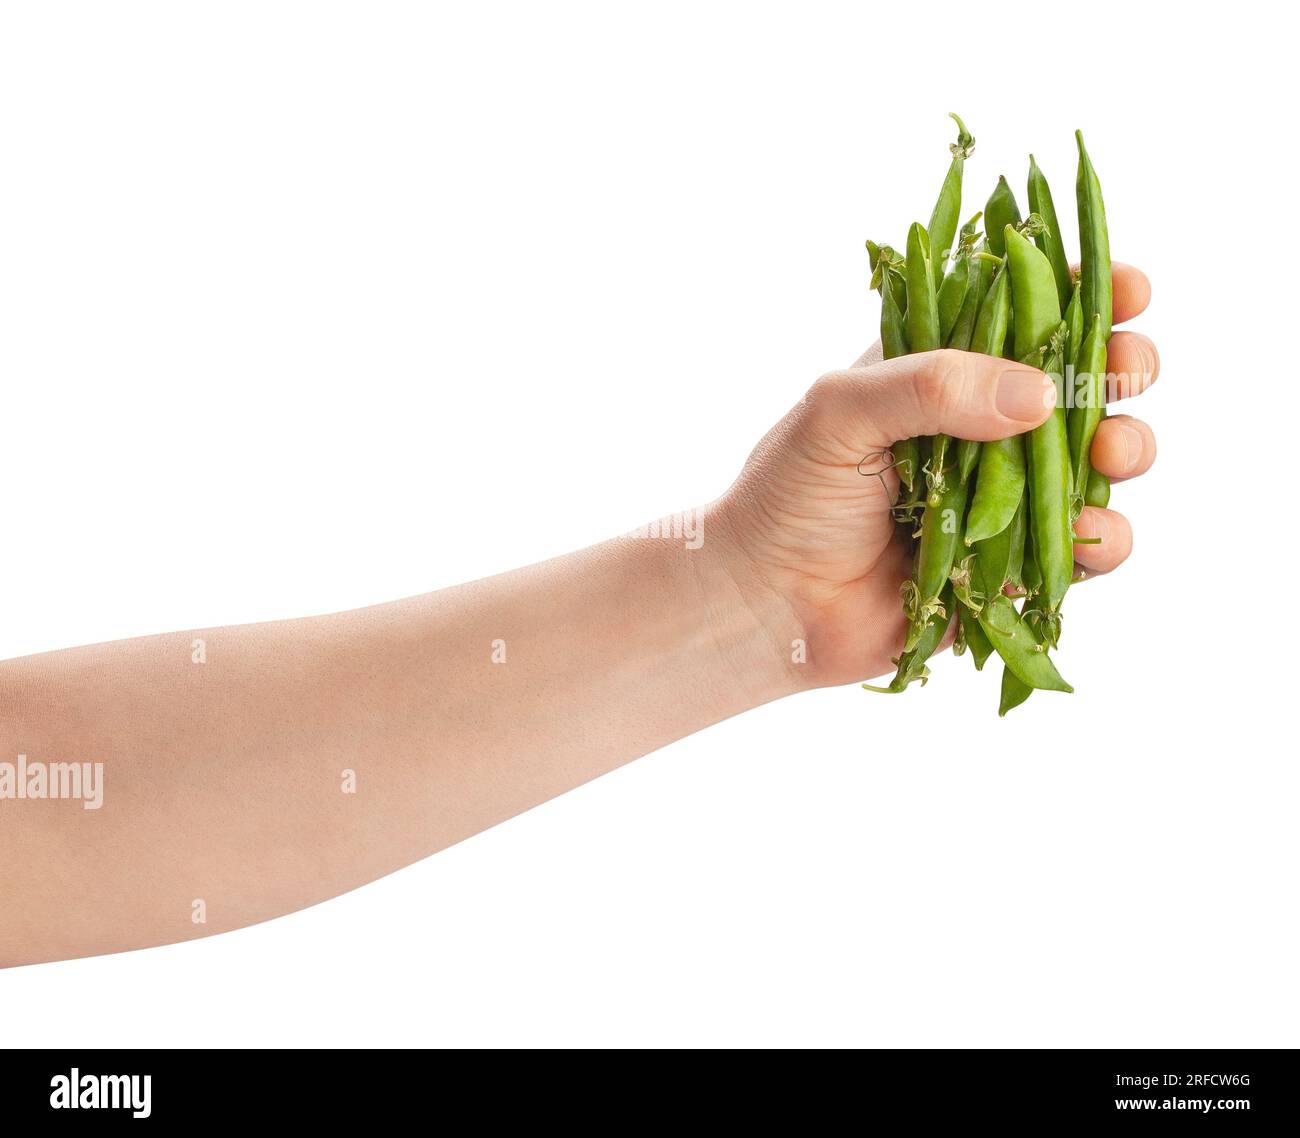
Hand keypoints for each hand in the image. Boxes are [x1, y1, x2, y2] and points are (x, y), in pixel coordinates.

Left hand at [712, 264, 1156, 687]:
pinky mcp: (1012, 567)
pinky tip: (1095, 533)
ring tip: (1113, 453)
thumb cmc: (786, 497)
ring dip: (1126, 449)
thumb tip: (1038, 394)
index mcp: (938, 374)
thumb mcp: (840, 413)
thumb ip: (928, 386)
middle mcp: (979, 430)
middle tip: (1130, 373)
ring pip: (1095, 464)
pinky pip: (1081, 549)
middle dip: (1122, 370)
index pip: (1023, 317)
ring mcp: (1002, 499)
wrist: (766, 605)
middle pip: (1079, 385)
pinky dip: (1103, 539)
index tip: (1128, 291)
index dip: (1083, 298)